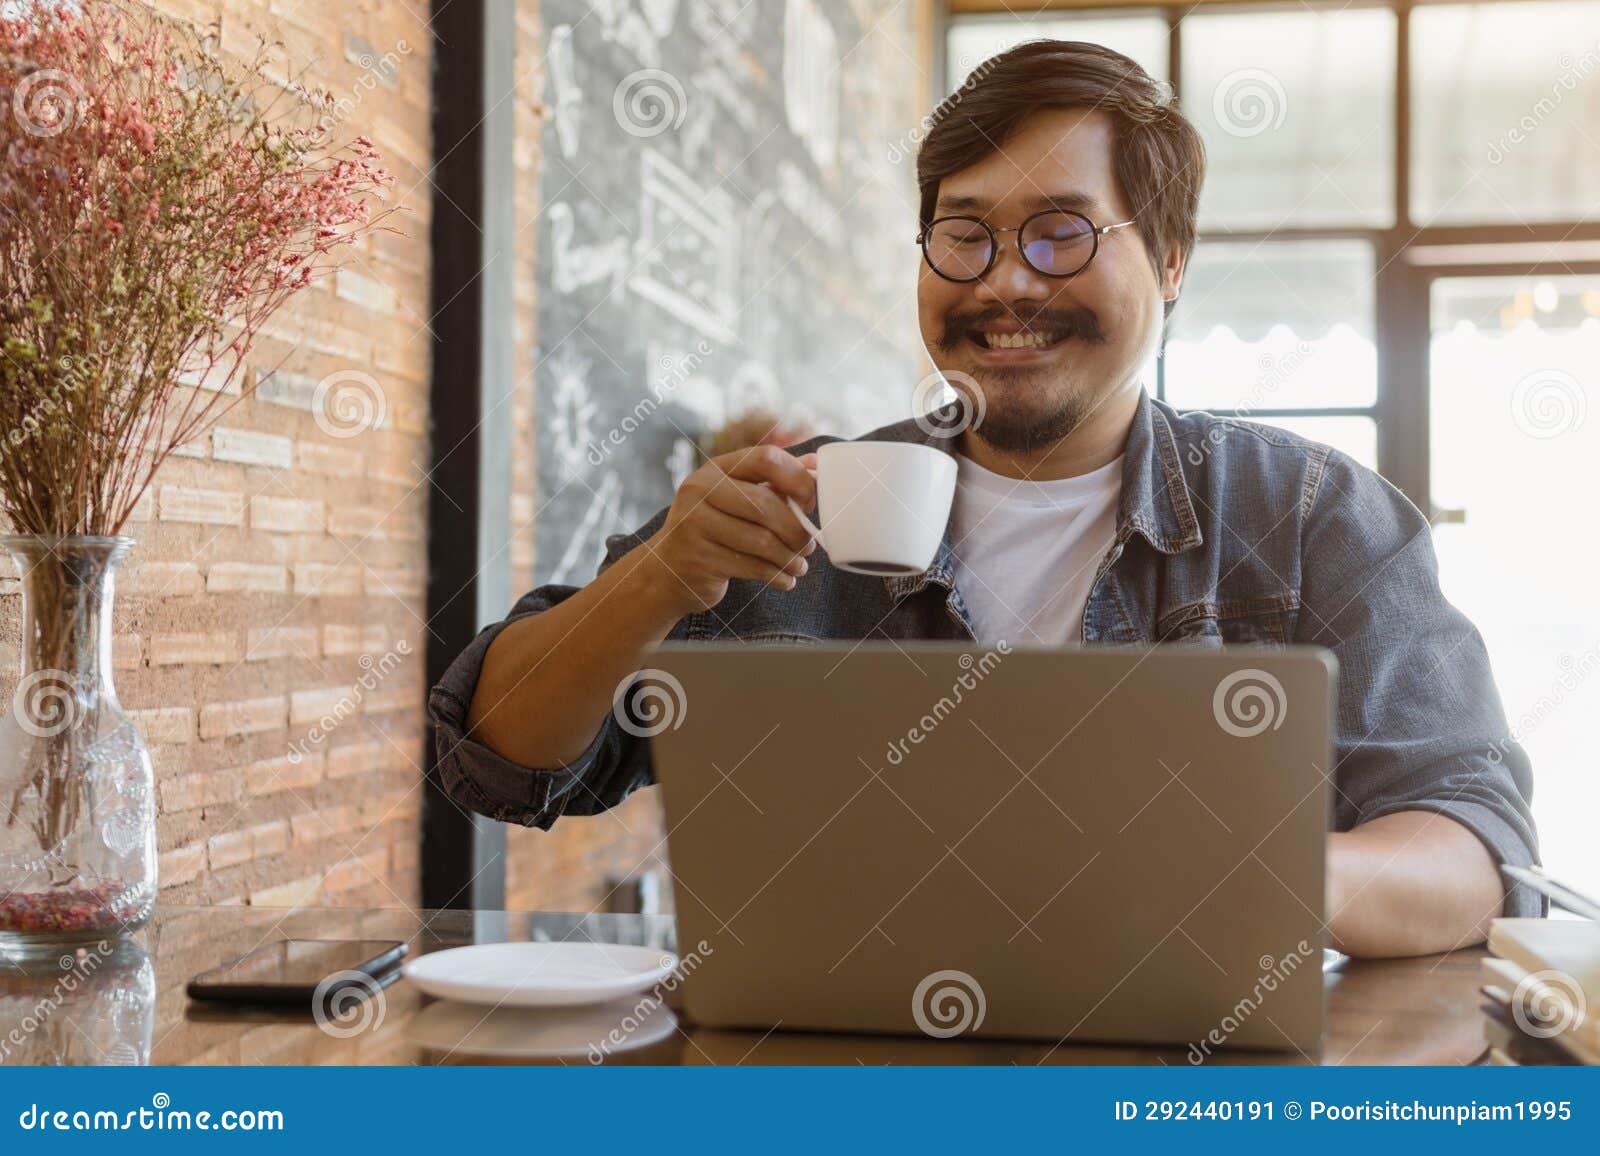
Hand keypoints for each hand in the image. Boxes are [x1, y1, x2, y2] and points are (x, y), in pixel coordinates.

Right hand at [641, 445, 818, 614]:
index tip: (810, 501)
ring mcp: (694, 524)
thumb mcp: (738, 498)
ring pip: (761, 541)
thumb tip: (814, 464)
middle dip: (796, 529)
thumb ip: (774, 482)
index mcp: (716, 468)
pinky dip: (777, 575)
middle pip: (765, 504)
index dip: (798, 478)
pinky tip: (786, 580)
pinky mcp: (698, 558)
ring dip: (789, 557)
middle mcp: (699, 490)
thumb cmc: (713, 530)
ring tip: (799, 564)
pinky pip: (752, 567)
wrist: (668, 570)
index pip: (766, 458)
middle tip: (809, 545)